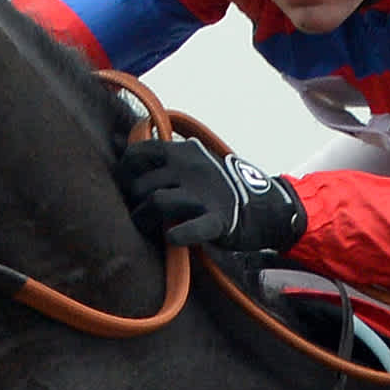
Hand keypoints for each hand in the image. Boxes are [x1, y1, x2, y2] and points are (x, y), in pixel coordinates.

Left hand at [112, 137, 306, 258]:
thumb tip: (124, 152)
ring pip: (156, 202)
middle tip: (140, 217)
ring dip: (144, 220)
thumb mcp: (194, 163)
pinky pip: (191, 228)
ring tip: (149, 230)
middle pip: (141, 185)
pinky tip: (173, 239)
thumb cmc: (218, 188)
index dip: (126, 172)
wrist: (265, 207)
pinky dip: (179, 234)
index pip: (137, 153)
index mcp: (182, 151)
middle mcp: (190, 168)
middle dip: (134, 204)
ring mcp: (204, 194)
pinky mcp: (217, 219)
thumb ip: (165, 160)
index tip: (128, 187)